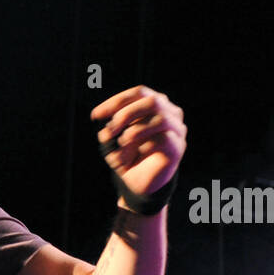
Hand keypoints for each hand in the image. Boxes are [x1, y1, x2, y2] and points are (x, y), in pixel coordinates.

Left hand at [91, 86, 186, 203]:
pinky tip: (136, 154)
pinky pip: (163, 139)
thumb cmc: (128, 155)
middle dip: (126, 114)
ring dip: (135, 132)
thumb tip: (106, 131)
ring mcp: (177, 130)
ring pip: (160, 119)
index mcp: (156, 104)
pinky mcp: (177, 147)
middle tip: (110, 130)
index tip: (96, 115)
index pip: (139, 92)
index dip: (117, 101)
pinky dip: (144, 146)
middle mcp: (170, 113)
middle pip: (152, 101)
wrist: (140, 182)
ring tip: (122, 144)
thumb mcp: (114, 139)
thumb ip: (111, 129)